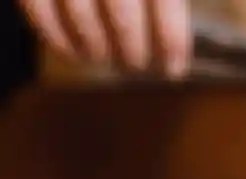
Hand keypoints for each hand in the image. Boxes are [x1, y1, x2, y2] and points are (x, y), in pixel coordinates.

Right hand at [20, 0, 192, 76]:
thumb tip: (174, 45)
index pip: (165, 1)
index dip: (171, 41)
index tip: (173, 70)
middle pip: (122, 10)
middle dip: (132, 48)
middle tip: (135, 66)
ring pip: (80, 10)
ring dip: (93, 45)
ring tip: (101, 59)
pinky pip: (38, 6)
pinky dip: (53, 34)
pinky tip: (69, 51)